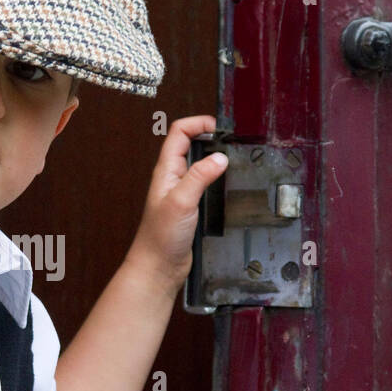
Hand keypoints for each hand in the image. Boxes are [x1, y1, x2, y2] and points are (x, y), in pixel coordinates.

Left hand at [125, 115, 227, 291]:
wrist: (158, 267)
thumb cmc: (160, 238)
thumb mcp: (181, 201)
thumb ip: (199, 177)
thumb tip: (219, 157)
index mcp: (166, 171)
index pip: (179, 133)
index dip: (198, 123)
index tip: (219, 126)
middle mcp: (172, 178)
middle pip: (189, 144)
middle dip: (209, 135)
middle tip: (230, 138)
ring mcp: (181, 191)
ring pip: (198, 163)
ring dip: (213, 156)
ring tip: (233, 156)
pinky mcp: (190, 206)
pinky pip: (204, 183)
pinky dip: (216, 177)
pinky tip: (228, 183)